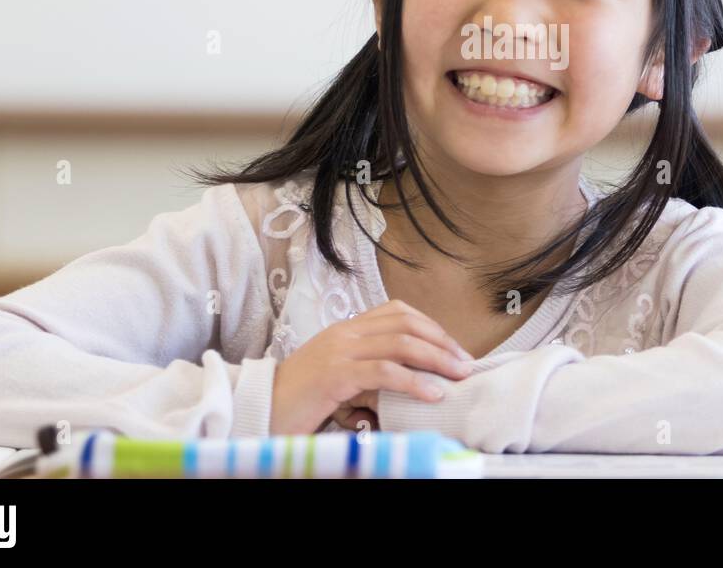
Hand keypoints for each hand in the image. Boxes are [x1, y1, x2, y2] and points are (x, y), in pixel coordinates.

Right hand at [270, 299, 475, 434]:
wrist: (258, 409)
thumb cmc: (301, 399)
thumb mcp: (340, 376)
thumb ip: (370, 370)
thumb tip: (410, 381)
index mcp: (347, 328)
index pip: (399, 312)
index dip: (432, 327)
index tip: (454, 349)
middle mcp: (345, 332)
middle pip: (406, 324)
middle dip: (442, 342)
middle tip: (465, 364)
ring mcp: (339, 351)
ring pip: (401, 344)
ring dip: (436, 359)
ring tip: (457, 376)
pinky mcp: (335, 375)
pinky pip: (384, 372)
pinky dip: (414, 381)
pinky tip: (432, 394)